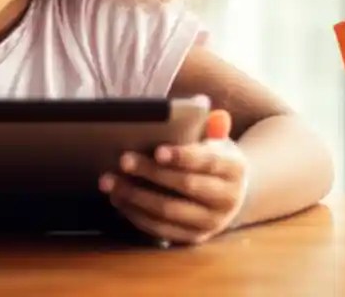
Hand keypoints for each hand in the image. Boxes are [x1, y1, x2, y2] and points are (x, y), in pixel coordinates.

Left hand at [100, 109, 247, 245]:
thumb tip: (201, 105)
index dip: (182, 156)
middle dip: (151, 173)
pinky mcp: (193, 238)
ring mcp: (210, 223)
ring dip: (136, 197)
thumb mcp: (217, 140)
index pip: (208, 162)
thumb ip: (210, 125)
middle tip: (123, 160)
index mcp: (234, 169)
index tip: (157, 150)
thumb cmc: (214, 158)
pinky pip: (161, 229)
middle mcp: (227, 200)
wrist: (230, 193)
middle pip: (185, 186)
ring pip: (169, 212)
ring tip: (111, 182)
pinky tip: (118, 199)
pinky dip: (137, 215)